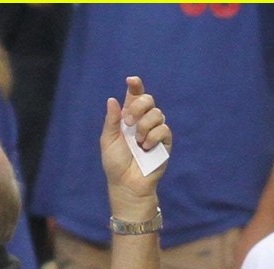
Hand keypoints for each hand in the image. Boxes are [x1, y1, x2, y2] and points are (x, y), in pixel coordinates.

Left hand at [100, 76, 170, 211]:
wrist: (127, 184)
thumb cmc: (116, 164)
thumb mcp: (108, 140)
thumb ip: (111, 120)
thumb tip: (112, 98)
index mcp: (128, 118)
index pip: (134, 96)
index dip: (135, 85)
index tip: (131, 81)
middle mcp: (143, 121)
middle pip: (148, 99)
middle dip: (139, 106)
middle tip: (129, 122)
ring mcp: (154, 131)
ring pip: (157, 113)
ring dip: (145, 126)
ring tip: (137, 142)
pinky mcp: (164, 142)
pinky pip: (164, 129)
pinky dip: (153, 137)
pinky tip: (146, 148)